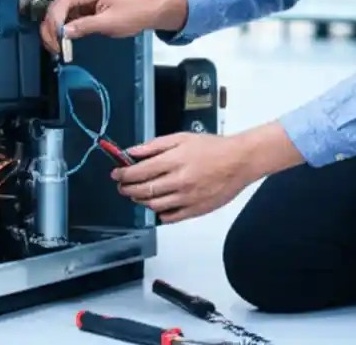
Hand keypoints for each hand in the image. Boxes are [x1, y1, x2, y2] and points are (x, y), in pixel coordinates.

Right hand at [40, 0, 186, 53]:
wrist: (146, 11)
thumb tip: (64, 33)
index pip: (62, 3)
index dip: (55, 22)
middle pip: (55, 6)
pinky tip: (63, 40)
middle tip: (53, 47)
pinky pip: (66, 15)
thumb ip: (85, 26)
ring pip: (58, 12)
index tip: (56, 40)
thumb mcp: (109, 23)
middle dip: (51, 27)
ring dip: (54, 29)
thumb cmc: (133, 13)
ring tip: (56, 46)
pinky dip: (62, 28)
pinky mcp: (83, 5)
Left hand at [111, 132, 258, 223]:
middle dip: (127, 188)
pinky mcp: (195, 210)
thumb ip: (154, 145)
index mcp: (174, 161)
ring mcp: (187, 198)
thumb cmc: (213, 148)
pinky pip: (170, 218)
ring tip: (138, 194)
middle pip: (143, 190)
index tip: (116, 174)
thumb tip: (132, 151)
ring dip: (141, 200)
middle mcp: (178, 182)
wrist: (239, 161)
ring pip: (154, 206)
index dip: (123, 174)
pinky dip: (159, 213)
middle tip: (122, 186)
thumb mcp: (181, 138)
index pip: (139, 172)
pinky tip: (158, 205)